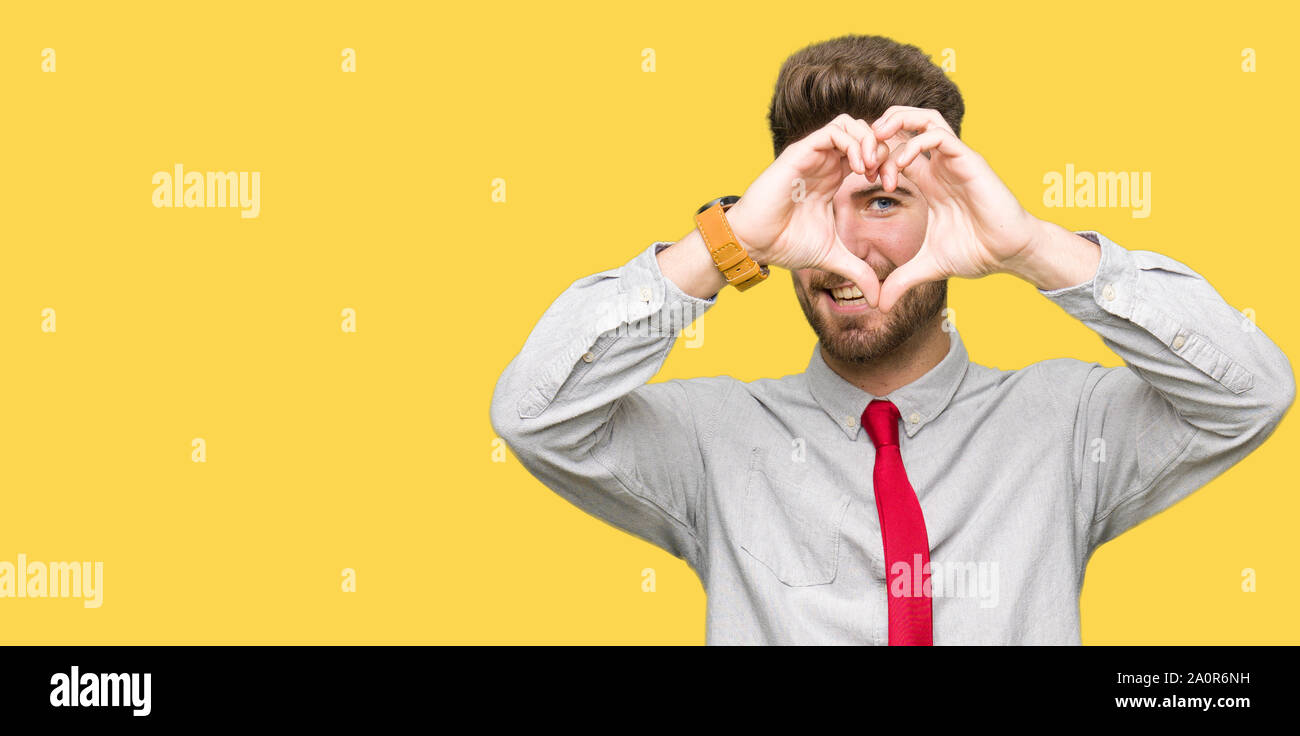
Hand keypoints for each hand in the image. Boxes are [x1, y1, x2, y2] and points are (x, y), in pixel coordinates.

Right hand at [724, 114, 892, 305]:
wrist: (755, 243)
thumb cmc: (786, 244)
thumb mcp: (833, 257)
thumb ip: (858, 271)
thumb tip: (878, 299)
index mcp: (832, 177)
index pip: (868, 153)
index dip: (886, 164)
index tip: (891, 187)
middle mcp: (823, 162)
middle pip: (863, 132)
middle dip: (883, 149)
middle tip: (887, 175)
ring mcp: (812, 155)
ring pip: (849, 124)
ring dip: (869, 141)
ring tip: (872, 168)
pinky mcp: (800, 153)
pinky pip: (833, 131)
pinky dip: (852, 142)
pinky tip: (858, 166)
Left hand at [866, 106, 1043, 310]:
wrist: (1009, 253)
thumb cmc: (976, 252)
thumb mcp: (927, 266)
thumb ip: (901, 280)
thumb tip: (878, 305)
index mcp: (929, 180)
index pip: (895, 149)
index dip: (873, 156)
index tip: (859, 178)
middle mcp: (940, 164)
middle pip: (906, 123)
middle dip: (878, 131)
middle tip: (860, 154)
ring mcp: (954, 159)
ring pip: (923, 118)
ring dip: (895, 124)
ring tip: (874, 142)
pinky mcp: (969, 160)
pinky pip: (938, 135)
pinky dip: (914, 142)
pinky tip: (899, 164)